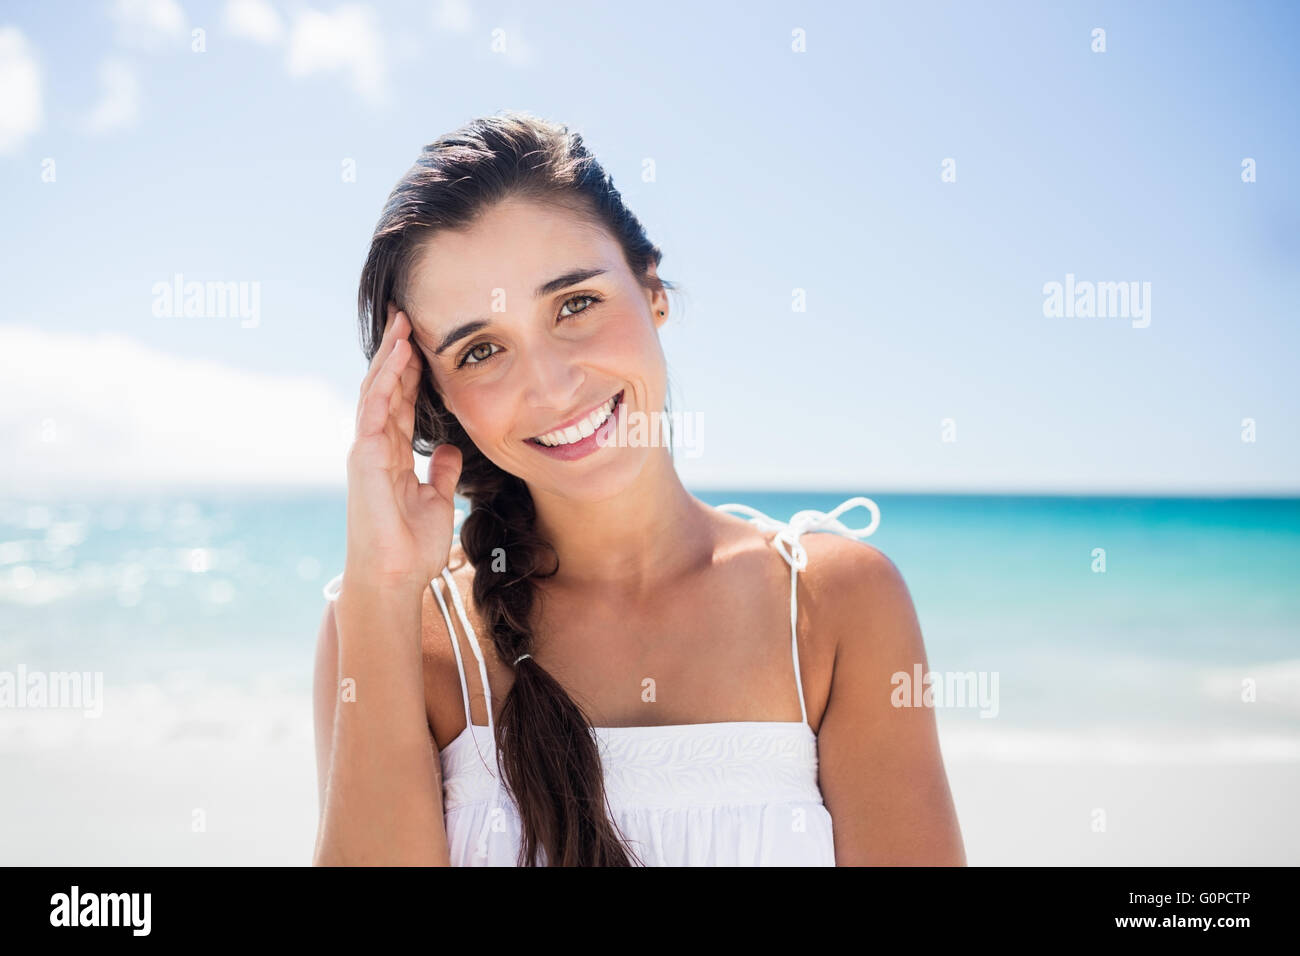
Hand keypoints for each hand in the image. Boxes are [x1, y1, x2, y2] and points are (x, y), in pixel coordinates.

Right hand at [344, 303, 461, 588]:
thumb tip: (449, 450)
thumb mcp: (436, 501)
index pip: (402, 402)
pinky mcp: (364, 457)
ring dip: (390, 356)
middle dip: (396, 353)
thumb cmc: (411, 547)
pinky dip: (385, 379)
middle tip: (407, 316)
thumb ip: (439, 473)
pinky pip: (374, 408)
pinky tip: (397, 355)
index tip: (423, 342)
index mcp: (393, 455)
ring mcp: (367, 450)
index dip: (412, 372)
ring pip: (377, 391)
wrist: (395, 576)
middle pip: (386, 389)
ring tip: (402, 324)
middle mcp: (376, 447)